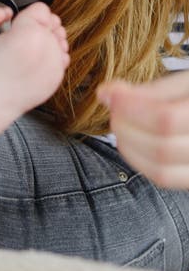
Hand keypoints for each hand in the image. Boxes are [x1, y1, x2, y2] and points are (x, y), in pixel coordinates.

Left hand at [98, 72, 188, 187]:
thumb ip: (152, 91)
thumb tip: (105, 93)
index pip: (166, 119)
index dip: (131, 107)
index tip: (109, 92)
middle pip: (161, 149)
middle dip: (126, 127)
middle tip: (113, 106)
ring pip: (161, 172)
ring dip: (128, 146)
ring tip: (120, 121)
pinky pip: (166, 179)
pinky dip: (139, 160)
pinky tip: (132, 140)